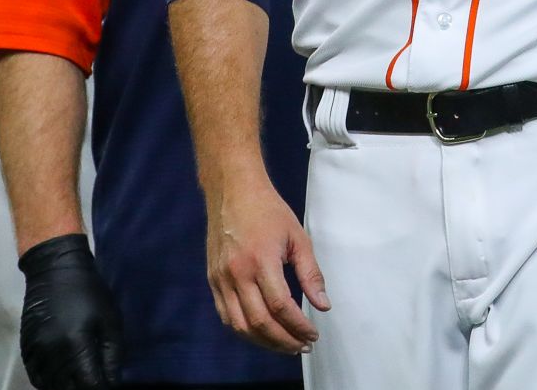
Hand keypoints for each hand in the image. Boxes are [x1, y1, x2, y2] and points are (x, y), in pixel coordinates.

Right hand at [17, 235, 121, 389]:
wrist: (54, 269)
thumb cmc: (89, 292)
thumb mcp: (111, 321)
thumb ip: (112, 356)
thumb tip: (112, 383)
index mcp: (76, 346)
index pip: (89, 385)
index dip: (99, 388)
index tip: (106, 385)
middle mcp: (52, 354)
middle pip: (67, 389)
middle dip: (82, 388)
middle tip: (93, 380)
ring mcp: (35, 353)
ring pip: (50, 385)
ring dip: (65, 386)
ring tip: (79, 379)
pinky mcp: (26, 350)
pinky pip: (36, 377)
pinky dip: (48, 381)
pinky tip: (61, 377)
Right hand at [205, 174, 329, 353]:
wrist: (233, 191)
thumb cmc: (268, 211)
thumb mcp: (298, 237)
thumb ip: (311, 273)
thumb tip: (323, 305)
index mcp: (261, 261)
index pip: (281, 306)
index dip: (298, 326)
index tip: (313, 333)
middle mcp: (237, 274)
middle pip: (260, 322)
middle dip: (284, 340)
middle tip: (302, 345)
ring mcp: (221, 279)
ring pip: (240, 326)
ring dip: (264, 342)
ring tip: (286, 345)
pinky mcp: (213, 281)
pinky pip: (227, 316)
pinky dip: (245, 331)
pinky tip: (262, 333)